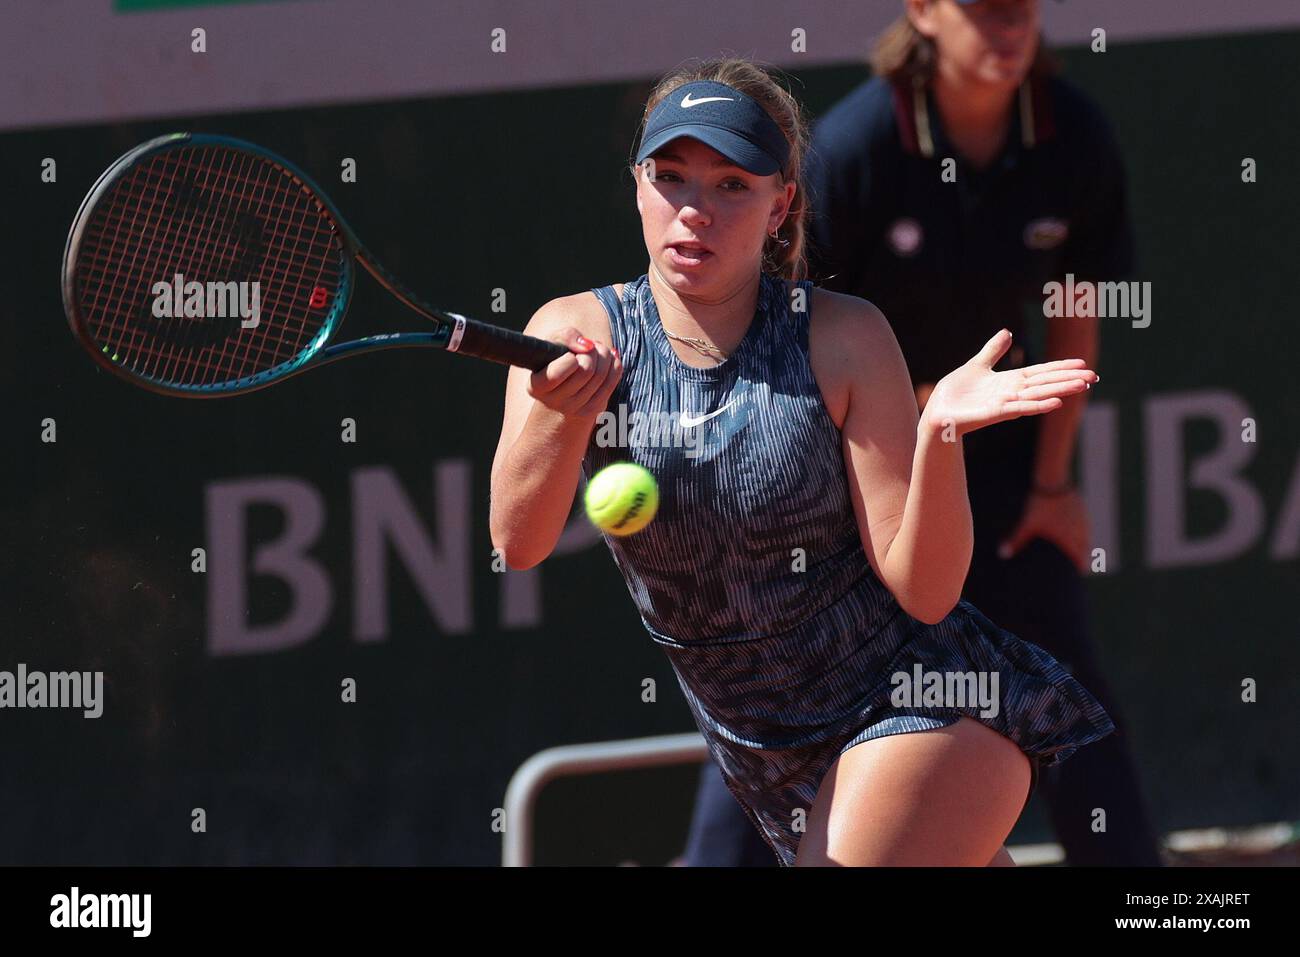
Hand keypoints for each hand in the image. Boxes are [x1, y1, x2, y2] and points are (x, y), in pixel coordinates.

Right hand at [527, 328, 622, 418]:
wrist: (559, 393)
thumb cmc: (554, 362)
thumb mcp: (552, 344)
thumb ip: (566, 336)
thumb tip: (588, 345)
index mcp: (537, 387)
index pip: (558, 372)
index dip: (569, 358)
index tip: (570, 354)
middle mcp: (554, 403)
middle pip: (585, 370)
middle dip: (592, 352)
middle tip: (590, 347)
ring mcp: (575, 410)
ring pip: (601, 376)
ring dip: (604, 355)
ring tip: (598, 351)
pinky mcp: (593, 411)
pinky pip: (612, 383)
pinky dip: (614, 366)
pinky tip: (609, 359)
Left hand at [920, 329, 1096, 438]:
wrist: (937, 412)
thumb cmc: (956, 393)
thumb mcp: (977, 365)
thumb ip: (993, 351)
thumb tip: (1007, 332)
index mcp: (1008, 381)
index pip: (1040, 372)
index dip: (1060, 367)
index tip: (1082, 363)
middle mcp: (1011, 393)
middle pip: (1045, 383)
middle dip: (1068, 379)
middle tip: (1094, 377)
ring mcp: (1004, 404)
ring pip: (1037, 395)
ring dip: (1059, 390)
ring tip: (1081, 387)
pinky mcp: (994, 414)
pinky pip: (1019, 409)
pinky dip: (1037, 405)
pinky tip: (1056, 403)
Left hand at [999, 486, 1090, 572]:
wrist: (1052, 484)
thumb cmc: (1039, 507)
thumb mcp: (1027, 525)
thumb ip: (1016, 541)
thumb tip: (1002, 554)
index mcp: (1069, 539)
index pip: (1081, 558)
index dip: (1081, 566)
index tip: (1081, 572)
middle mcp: (1079, 531)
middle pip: (1086, 548)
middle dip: (1083, 556)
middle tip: (1081, 563)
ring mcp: (1083, 520)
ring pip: (1087, 536)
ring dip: (1084, 543)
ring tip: (1080, 549)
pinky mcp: (1082, 510)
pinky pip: (1086, 524)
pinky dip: (1082, 530)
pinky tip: (1077, 530)